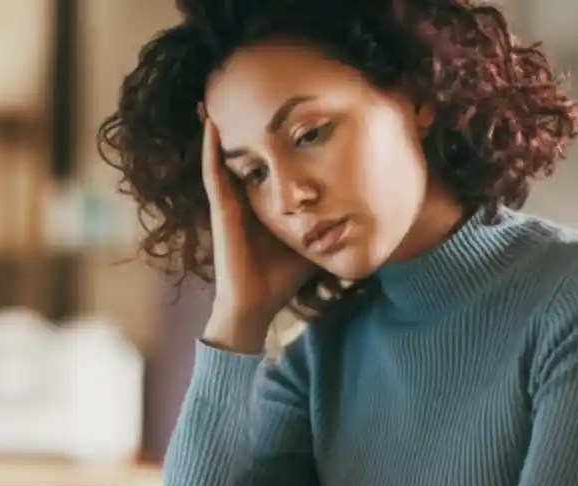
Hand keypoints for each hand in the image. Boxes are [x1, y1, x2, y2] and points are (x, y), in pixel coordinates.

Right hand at [200, 108, 316, 352]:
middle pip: (244, 151)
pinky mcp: (222, 211)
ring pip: (222, 155)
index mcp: (264, 201)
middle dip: (243, 122)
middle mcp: (244, 197)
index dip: (270, 135)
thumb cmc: (283, 276)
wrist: (256, 305)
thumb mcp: (315, 238)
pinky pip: (214, 174)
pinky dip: (210, 149)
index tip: (279, 106)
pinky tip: (210, 124)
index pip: (268, 161)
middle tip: (242, 87)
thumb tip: (367, 207)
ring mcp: (229, 202)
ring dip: (217, 126)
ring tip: (215, 93)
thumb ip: (332, 220)